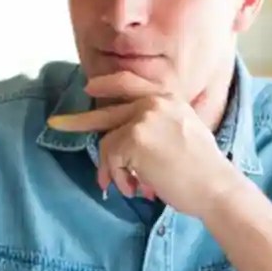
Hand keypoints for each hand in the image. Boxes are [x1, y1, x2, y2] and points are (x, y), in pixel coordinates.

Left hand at [47, 71, 247, 217]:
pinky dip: (118, 178)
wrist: (215, 186)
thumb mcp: (184, 132)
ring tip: (129, 186)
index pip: (130, 82)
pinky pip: (110, 159)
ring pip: (107, 144)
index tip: (89, 88)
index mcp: (169, 98)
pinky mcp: (134, 139)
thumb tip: (123, 139)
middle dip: (78, 121)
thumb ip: (158, 125)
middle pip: (107, 110)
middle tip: (55, 124)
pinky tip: (135, 188)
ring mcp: (143, 119)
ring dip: (114, 170)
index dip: (107, 84)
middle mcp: (154, 103)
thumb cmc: (203, 170)